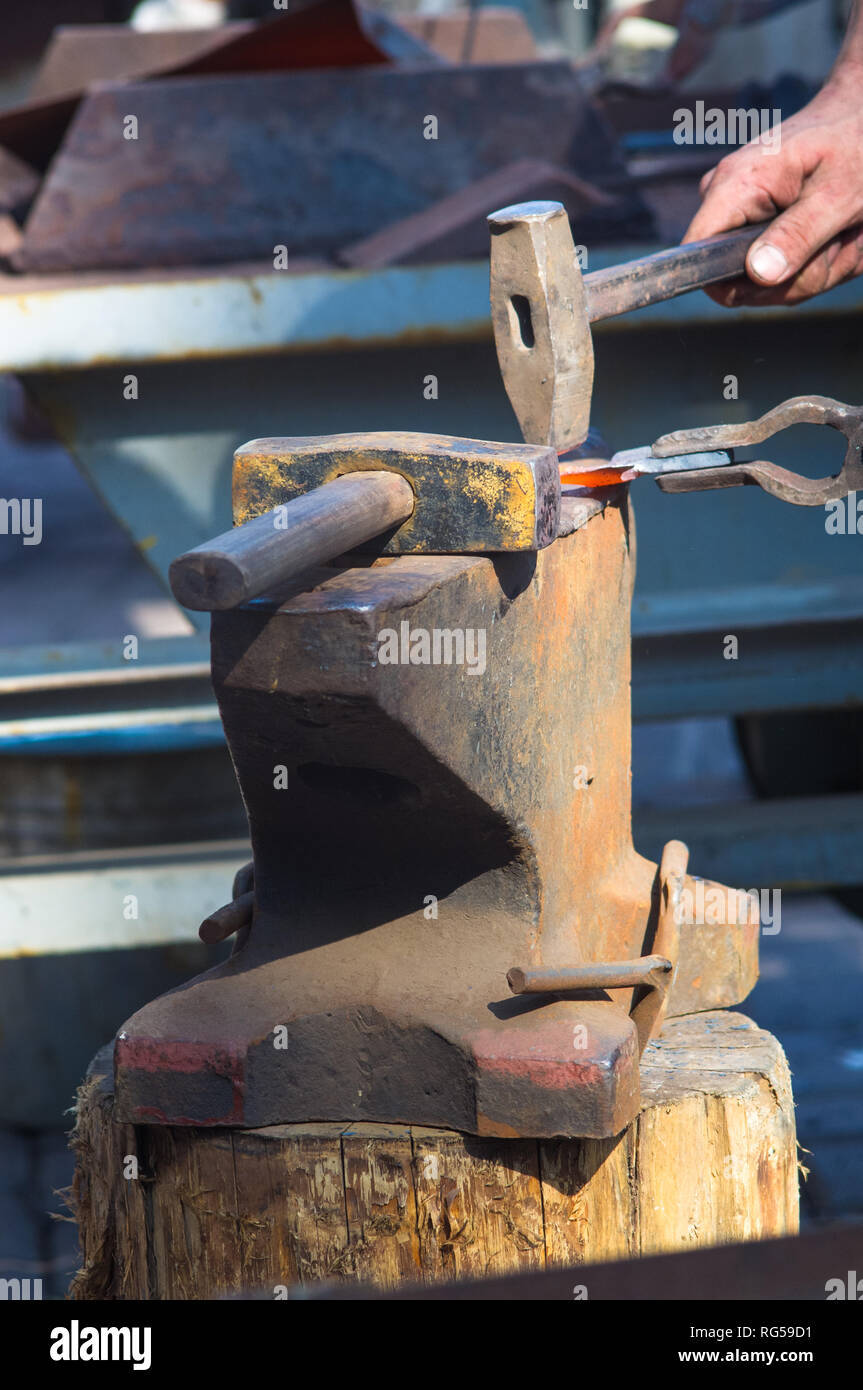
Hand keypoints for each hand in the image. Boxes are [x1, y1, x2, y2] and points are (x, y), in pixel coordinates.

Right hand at [684, 65, 862, 304]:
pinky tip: (832, 235)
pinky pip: (777, 273)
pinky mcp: (754, 228)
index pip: (697, 252)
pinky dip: (813, 263)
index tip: (781, 276)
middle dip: (797, 276)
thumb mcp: (838, 193)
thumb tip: (758, 272)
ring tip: (839, 232)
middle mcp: (726, 202)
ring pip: (765, 284)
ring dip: (813, 269)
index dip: (730, 281)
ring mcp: (738, 217)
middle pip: (740, 281)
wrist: (860, 117)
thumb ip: (799, 233)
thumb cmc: (854, 142)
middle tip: (838, 240)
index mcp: (736, 184)